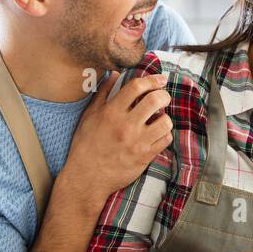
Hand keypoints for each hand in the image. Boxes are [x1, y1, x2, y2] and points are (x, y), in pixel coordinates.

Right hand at [58, 71, 172, 203]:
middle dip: (164, 96)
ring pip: (165, 121)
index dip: (152, 79)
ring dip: (165, 118)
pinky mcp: (145, 156)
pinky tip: (156, 135)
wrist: (87, 177)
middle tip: (163, 98)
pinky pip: (165, 140)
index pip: (137, 87)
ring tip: (158, 120)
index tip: (160, 80)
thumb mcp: (89, 116)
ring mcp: (137, 142)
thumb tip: (115, 75)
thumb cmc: (86, 144)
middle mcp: (125, 125)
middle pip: (155, 100)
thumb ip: (103, 94)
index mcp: (111, 112)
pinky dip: (164, 135)